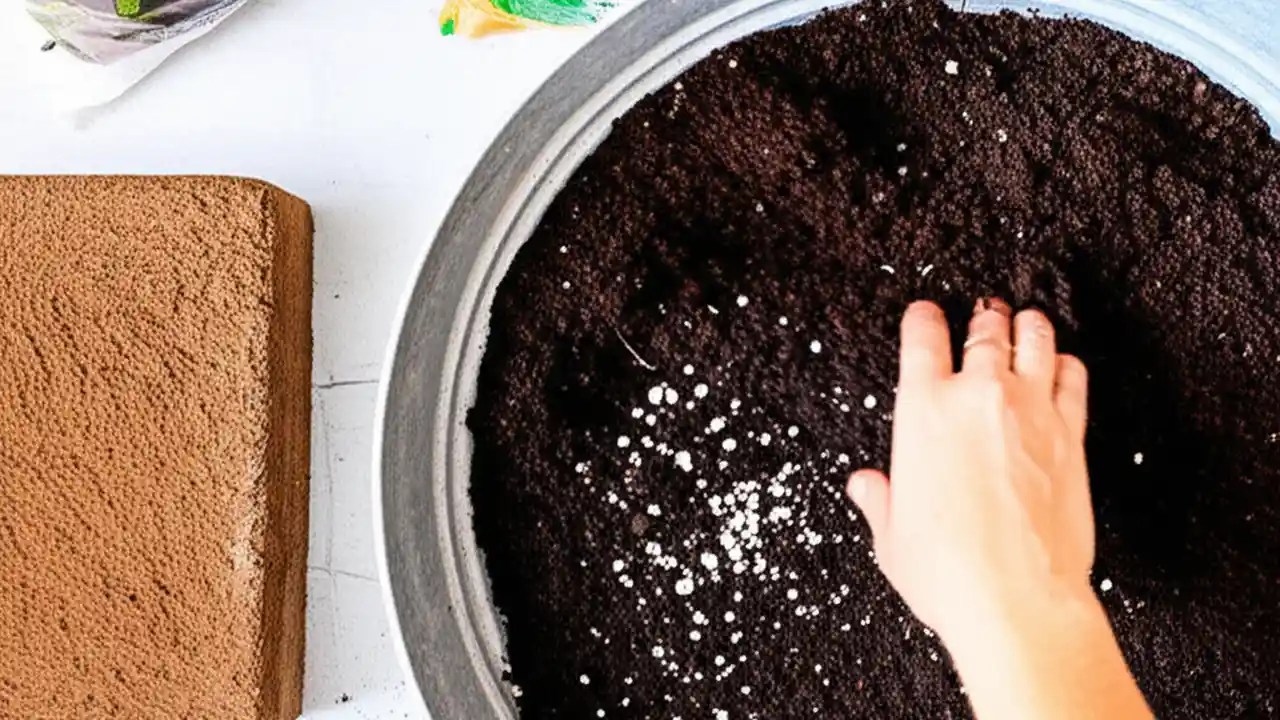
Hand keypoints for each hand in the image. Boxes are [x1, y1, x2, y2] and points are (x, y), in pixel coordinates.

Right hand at [847, 299, 1093, 645]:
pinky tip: (1062, 364)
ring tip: (1024, 321)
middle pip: (984, 329)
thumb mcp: (892, 535)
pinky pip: (1073, 378)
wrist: (1016, 598)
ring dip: (1027, 326)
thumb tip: (866, 486)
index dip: (923, 318)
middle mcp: (977, 397)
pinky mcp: (1071, 435)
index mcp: (923, 410)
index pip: (923, 337)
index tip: (924, 314)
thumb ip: (880, 500)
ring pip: (1034, 340)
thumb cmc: (949, 571)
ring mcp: (1030, 410)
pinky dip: (1066, 364)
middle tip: (983, 314)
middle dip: (982, 318)